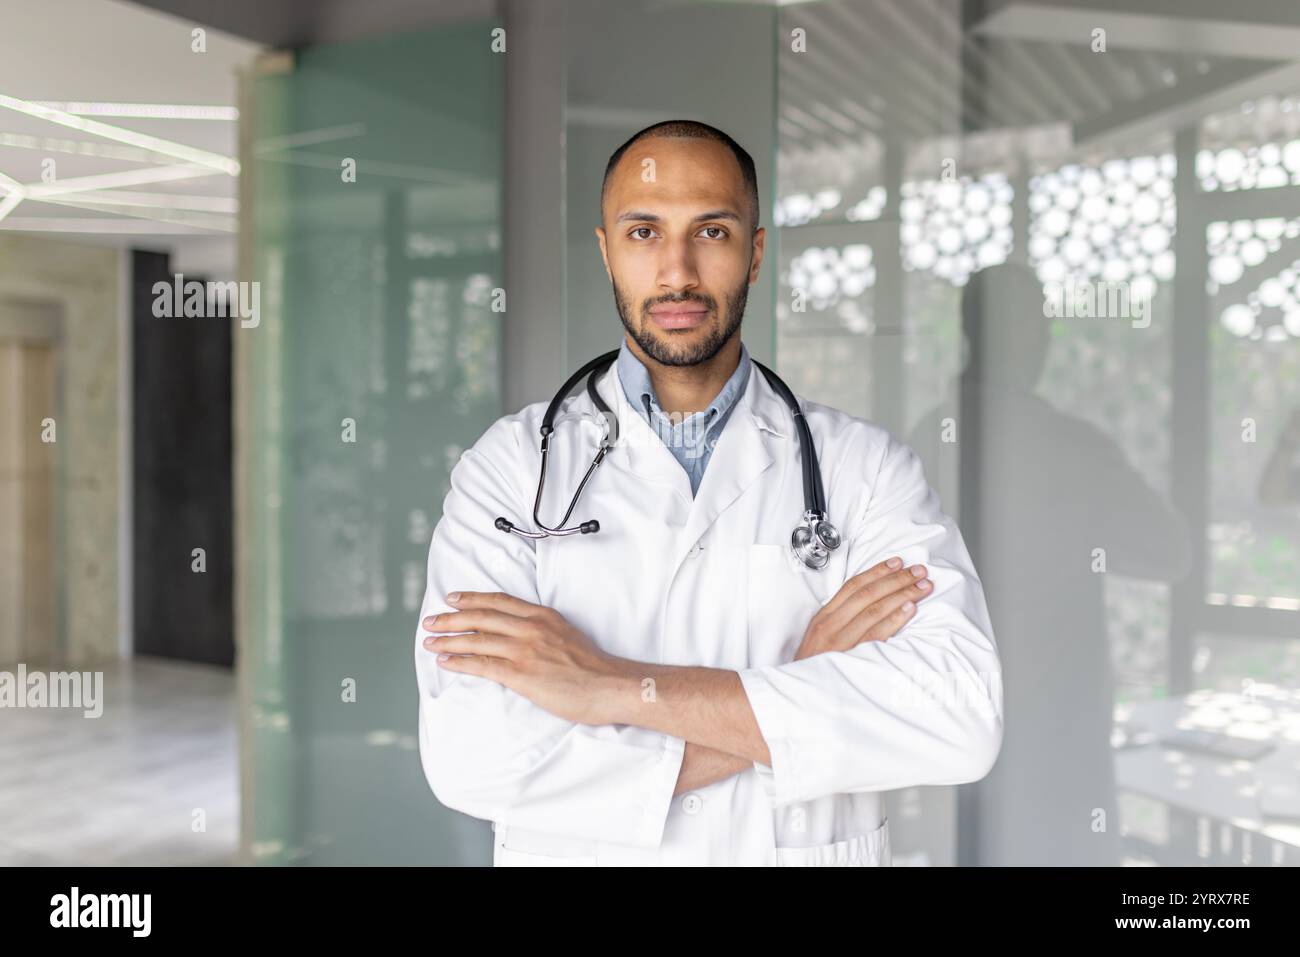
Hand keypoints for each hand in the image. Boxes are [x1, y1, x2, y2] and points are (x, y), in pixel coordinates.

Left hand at [422, 592, 624, 724]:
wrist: (609, 686)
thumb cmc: (593, 667)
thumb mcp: (567, 635)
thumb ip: (543, 632)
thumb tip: (520, 637)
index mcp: (543, 616)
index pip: (499, 602)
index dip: (473, 599)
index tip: (454, 599)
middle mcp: (531, 628)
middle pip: (482, 617)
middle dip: (451, 618)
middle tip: (430, 620)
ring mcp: (525, 650)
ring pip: (477, 639)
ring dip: (448, 640)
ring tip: (429, 641)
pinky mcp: (521, 673)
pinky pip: (482, 664)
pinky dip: (460, 662)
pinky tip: (445, 661)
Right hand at [793, 557, 931, 660]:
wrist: (800, 693)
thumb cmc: (814, 665)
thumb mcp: (820, 637)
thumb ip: (840, 619)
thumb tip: (871, 601)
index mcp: (824, 617)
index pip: (853, 586)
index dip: (876, 571)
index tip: (897, 562)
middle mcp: (831, 625)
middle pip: (867, 594)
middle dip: (896, 579)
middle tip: (919, 571)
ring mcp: (841, 641)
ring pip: (874, 610)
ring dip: (902, 595)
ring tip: (922, 587)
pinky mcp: (851, 658)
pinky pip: (877, 635)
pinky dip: (894, 620)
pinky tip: (910, 610)